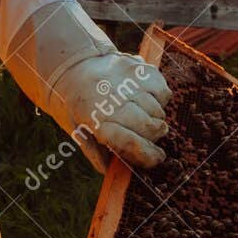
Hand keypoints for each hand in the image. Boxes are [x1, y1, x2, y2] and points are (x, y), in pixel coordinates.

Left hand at [4, 1, 171, 171]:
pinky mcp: (140, 69)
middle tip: (150, 137)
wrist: (74, 66)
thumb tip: (109, 171)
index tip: (156, 159)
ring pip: (157, 110)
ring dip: (156, 119)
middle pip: (149, 126)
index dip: (147, 155)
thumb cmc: (78, 105)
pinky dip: (161, 100)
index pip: (130, 142)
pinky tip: (149, 100)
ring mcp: (128, 82)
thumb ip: (92, 151)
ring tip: (145, 116)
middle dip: (153, 136)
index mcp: (96, 118)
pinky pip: (163, 92)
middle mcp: (113, 100)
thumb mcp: (77, 130)